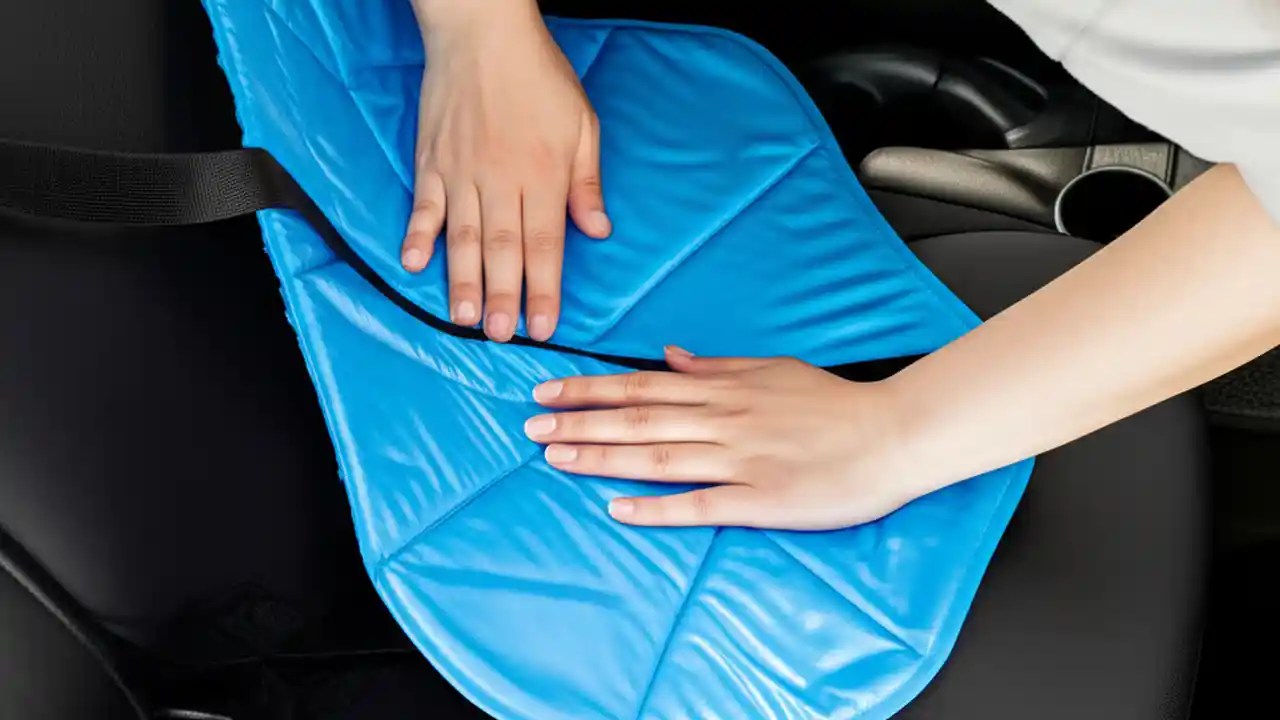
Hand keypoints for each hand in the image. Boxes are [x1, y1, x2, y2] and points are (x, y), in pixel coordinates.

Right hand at [405, 0, 610, 341]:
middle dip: (501, 297)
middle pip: (501, 249)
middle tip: (499, 336)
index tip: (542, 327)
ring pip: (461, 236)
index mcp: (543, 175)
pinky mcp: (431, 160)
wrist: (483, 32)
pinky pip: (424, 205)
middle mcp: (501, 180)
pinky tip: (413, 264)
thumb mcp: (582, 124)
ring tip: (460, 318)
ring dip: (461, 280)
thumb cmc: (539, 76)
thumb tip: (598, 231)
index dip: (544, 289)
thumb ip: (587, 182)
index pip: (545, 244)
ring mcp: (461, 172)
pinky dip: (417, 235)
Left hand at [523, 347, 923, 529]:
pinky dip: (657, 506)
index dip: (589, 388)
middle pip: (638, 418)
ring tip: (555, 458)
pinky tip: (618, 508)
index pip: (642, 384)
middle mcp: (724, 420)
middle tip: (529, 428)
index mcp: (725, 388)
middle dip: (579, 422)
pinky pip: (701, 503)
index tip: (545, 390)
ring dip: (602, 456)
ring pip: (658, 456)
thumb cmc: (834, 404)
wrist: (892, 435)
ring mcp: (742, 460)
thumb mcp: (773, 369)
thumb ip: (717, 366)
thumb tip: (669, 355)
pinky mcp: (762, 499)